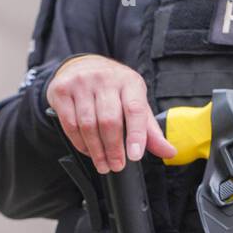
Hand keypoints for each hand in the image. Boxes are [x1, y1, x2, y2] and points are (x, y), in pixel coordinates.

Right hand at [46, 55, 176, 173]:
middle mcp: (106, 79)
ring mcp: (82, 83)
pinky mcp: (62, 91)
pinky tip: (88, 151)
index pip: (134, 109)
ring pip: (88, 124)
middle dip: (113, 148)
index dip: (136, 135)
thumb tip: (170, 152)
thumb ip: (150, 130)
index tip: (134, 156)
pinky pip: (70, 124)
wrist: (82, 66)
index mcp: (129, 81)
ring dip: (96, 150)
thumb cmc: (113, 91)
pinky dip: (80, 143)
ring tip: (103, 165)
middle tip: (116, 166)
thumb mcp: (135, 103)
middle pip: (109, 120)